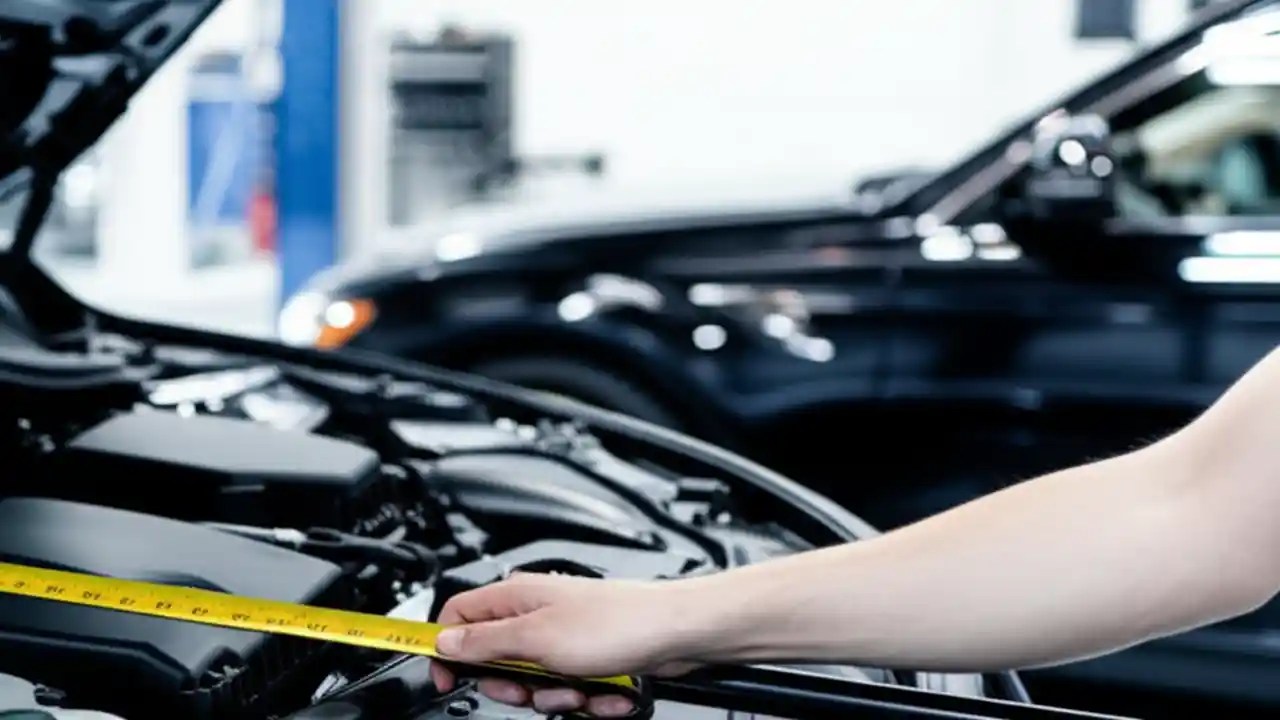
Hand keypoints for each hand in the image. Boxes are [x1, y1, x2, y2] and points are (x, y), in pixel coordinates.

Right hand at [429, 573, 703, 716]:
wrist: (677, 633)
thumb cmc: (617, 622)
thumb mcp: (537, 639)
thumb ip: (486, 641)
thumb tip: (444, 640)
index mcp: (516, 597)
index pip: (459, 617)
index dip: (447, 649)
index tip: (450, 680)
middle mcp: (537, 614)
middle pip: (495, 661)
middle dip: (514, 686)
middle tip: (530, 688)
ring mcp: (562, 638)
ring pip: (534, 683)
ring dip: (556, 697)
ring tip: (580, 690)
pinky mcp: (587, 659)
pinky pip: (570, 690)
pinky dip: (588, 699)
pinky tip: (606, 695)